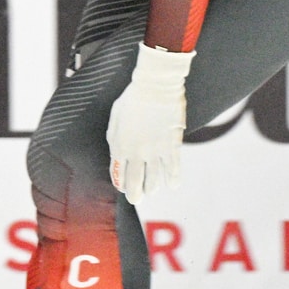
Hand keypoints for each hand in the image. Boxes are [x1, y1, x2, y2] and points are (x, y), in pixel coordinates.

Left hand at [109, 45, 190, 203]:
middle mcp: (137, 152)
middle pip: (135, 181)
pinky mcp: (172, 146)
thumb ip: (115, 139)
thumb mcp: (114, 119)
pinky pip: (173, 168)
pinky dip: (173, 179)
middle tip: (136, 199)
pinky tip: (172, 185)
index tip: (122, 188)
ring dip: (152, 187)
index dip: (120, 183)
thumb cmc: (131, 100)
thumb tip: (118, 153)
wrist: (155, 88)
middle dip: (135, 193)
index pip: (118, 173)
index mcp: (119, 146)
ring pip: (154, 178)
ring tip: (151, 191)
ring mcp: (156, 151)